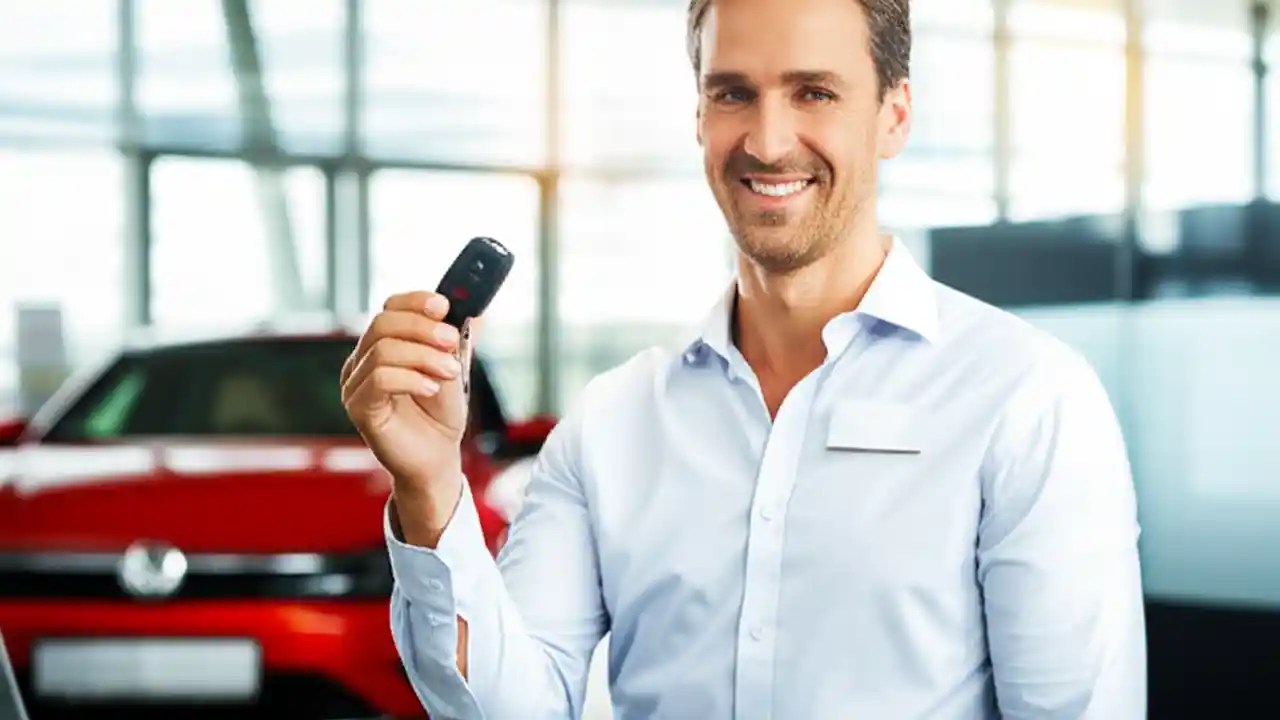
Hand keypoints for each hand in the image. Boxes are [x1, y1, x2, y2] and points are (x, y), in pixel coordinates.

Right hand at [341, 291, 470, 497]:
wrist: (437, 458)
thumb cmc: (440, 415)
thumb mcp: (452, 368)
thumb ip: (454, 340)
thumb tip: (475, 312)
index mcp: (382, 345)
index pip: (389, 307)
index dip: (416, 301)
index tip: (444, 307)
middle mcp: (362, 360)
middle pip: (382, 323)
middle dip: (423, 328)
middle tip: (451, 342)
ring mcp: (356, 384)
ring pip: (383, 350)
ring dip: (423, 356)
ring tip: (449, 372)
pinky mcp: (358, 407)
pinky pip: (379, 378)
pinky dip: (411, 378)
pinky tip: (431, 388)